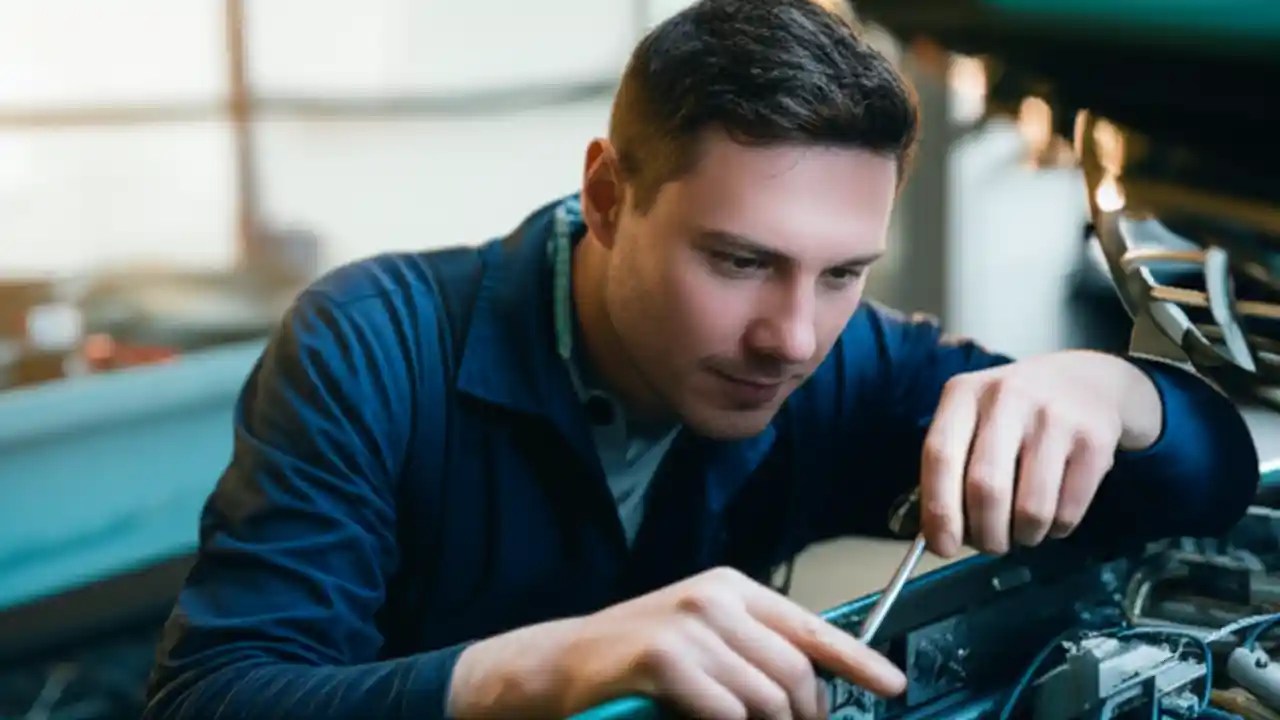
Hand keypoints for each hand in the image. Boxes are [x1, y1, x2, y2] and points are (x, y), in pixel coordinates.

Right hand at [446, 566, 906, 719]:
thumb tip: (808, 693)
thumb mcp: (704, 645)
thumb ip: (755, 658)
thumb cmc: (632, 662)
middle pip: (796, 674)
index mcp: (731, 589)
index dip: (858, 660)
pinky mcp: (664, 659)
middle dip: (805, 718)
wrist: (557, 665)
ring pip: (767, 700)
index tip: (892, 684)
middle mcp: (715, 599)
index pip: (811, 627)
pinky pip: (729, 713)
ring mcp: (689, 626)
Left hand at [920, 351, 1161, 556]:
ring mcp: (1054, 416)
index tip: (943, 547)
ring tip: (1023, 531)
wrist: (1089, 380)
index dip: (939, 510)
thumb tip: (940, 536)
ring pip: (1031, 508)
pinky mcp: (1095, 439)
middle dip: (985, 534)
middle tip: (990, 545)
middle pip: (985, 488)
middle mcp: (1007, 397)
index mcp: (964, 393)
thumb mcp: (975, 418)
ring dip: (1023, 537)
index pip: (939, 456)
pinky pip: (1069, 510)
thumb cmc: (1015, 412)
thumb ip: (952, 468)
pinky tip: (1053, 516)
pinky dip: (1057, 529)